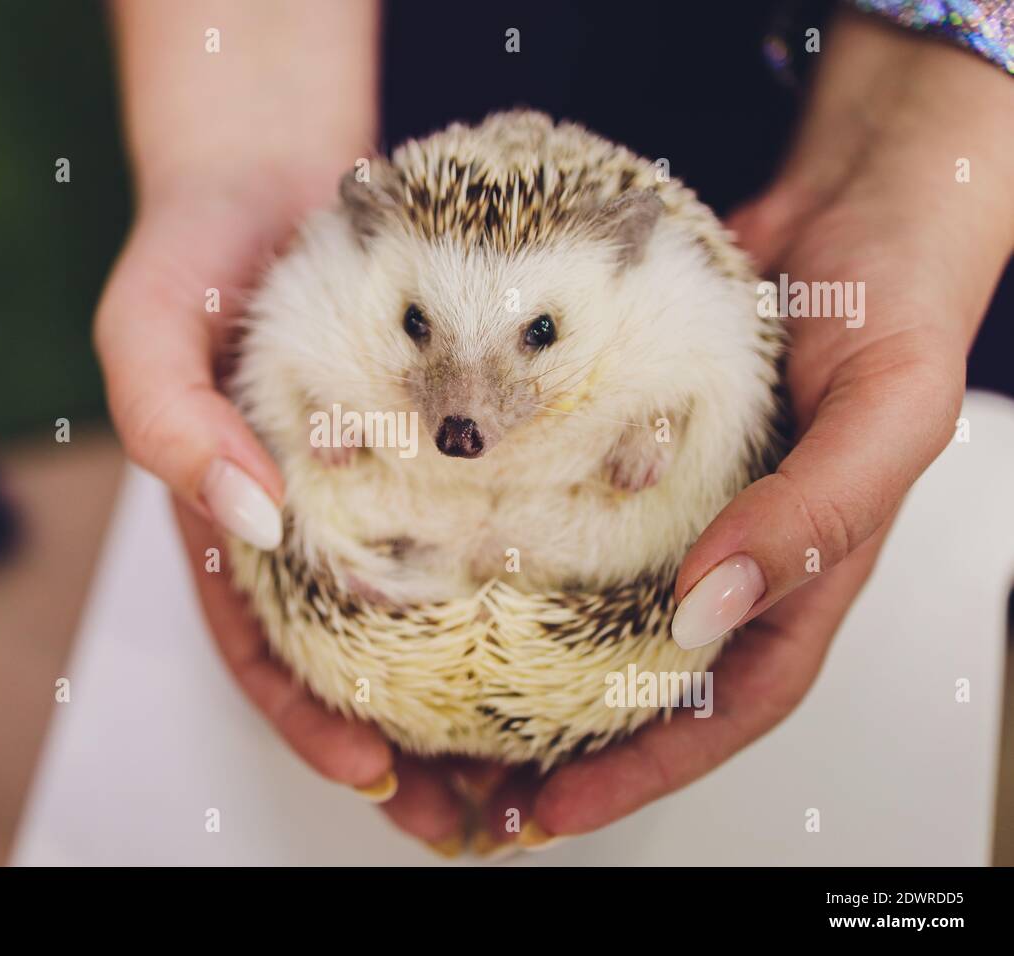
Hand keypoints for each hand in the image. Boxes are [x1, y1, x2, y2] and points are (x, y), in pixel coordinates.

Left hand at [471, 10, 1013, 850]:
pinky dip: (507, 543)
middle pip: (637, 674)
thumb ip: (816, 512)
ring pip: (585, 599)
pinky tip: (439, 556)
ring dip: (515, 653)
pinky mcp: (619, 446)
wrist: (852, 202)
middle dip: (558, 737)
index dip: (642, 769)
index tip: (553, 809)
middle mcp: (720, 550)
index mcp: (794, 575)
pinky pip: (559, 509)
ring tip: (429, 694)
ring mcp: (666, 502)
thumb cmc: (895, 305)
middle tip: (465, 774)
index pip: (720, 706)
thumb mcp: (885, 412)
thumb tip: (716, 604)